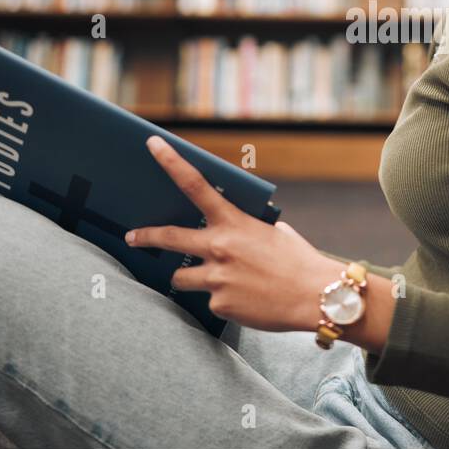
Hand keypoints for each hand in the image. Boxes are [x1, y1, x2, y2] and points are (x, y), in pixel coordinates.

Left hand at [127, 135, 343, 332]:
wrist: (315, 296)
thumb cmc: (299, 261)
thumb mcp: (273, 234)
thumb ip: (247, 230)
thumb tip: (232, 234)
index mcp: (233, 222)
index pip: (194, 185)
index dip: (170, 162)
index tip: (152, 145)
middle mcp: (219, 247)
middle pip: (168, 238)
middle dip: (145, 236)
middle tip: (132, 237)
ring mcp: (216, 277)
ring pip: (181, 277)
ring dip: (190, 278)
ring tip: (213, 281)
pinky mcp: (220, 303)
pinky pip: (211, 300)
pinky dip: (224, 299)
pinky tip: (247, 300)